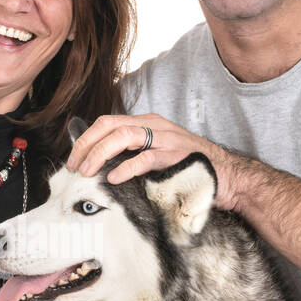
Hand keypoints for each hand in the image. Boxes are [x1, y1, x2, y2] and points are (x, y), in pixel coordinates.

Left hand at [66, 113, 237, 209]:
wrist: (226, 176)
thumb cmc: (189, 168)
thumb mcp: (157, 155)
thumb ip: (133, 154)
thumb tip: (101, 166)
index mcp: (148, 123)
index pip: (108, 122)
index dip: (86, 139)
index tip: (73, 158)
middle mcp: (155, 125)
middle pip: (109, 125)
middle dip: (86, 144)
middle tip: (74, 166)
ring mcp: (165, 139)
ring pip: (123, 136)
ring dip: (99, 153)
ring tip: (87, 171)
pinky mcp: (175, 156)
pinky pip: (144, 158)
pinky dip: (125, 168)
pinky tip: (113, 177)